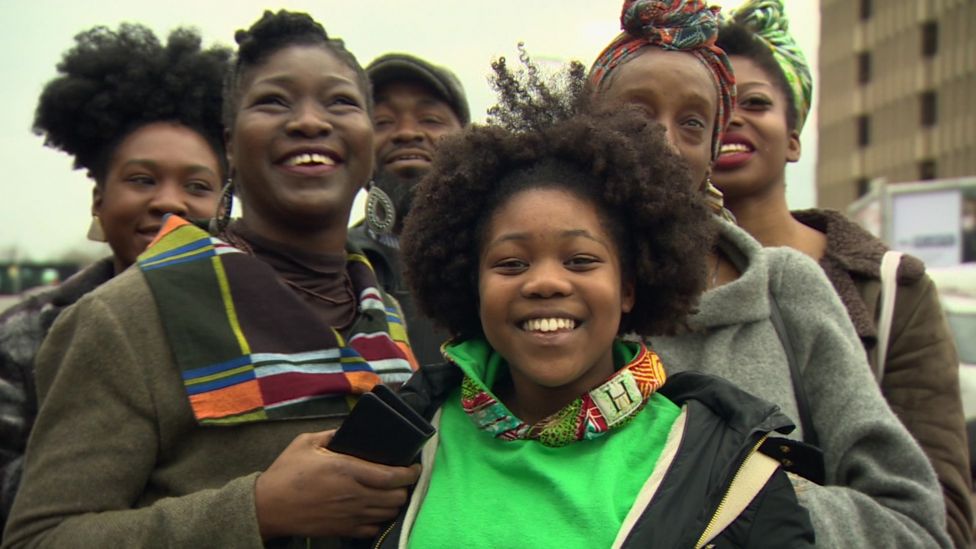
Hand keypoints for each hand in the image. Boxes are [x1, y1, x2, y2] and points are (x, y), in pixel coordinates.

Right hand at [254, 429, 421, 539]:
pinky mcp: (343, 530)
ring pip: (388, 513)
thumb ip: (332, 434)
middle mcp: (354, 495)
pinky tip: (375, 510)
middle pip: (397, 497)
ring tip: (392, 493)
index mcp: (348, 470)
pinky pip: (373, 529)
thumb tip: (349, 430)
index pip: (393, 476)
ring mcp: (350, 515)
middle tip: (402, 478)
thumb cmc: (286, 474)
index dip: (411, 473)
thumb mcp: (306, 443)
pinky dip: (380, 520)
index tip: (415, 467)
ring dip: (395, 503)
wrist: (267, 508)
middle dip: (405, 488)